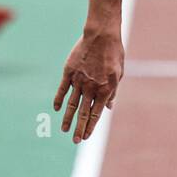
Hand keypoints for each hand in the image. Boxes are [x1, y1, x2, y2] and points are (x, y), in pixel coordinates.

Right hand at [54, 28, 123, 143]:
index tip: (86, 136)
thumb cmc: (114, 53)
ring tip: (64, 130)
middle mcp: (91, 88)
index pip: (96, 113)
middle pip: (83, 113)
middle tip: (76, 141)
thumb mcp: (119, 73)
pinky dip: (59, 99)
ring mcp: (78, 80)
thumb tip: (108, 107)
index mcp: (105, 89)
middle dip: (79, 128)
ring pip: (71, 104)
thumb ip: (112, 92)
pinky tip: (57, 109)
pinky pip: (62, 89)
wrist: (101, 35)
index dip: (91, 126)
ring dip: (68, 118)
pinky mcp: (69, 72)